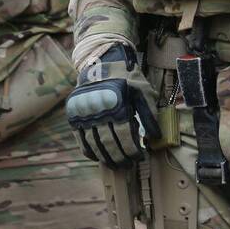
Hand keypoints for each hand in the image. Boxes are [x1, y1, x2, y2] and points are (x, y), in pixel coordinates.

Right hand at [64, 45, 159, 168]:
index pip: (124, 136)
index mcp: (118, 104)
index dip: (132, 150)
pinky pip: (81, 138)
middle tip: (127, 165)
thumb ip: (149, 115)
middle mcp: (99, 109)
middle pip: (109, 142)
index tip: (139, 157)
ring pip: (94, 143)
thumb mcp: (145, 92)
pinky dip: (89, 151)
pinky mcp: (75, 114)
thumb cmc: (129, 80)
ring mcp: (85, 112)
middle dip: (120, 157)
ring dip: (105, 157)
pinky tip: (97, 157)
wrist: (104, 63)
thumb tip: (154, 139)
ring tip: (115, 165)